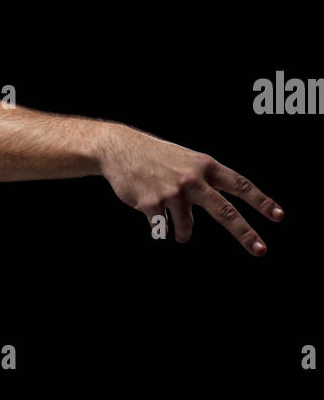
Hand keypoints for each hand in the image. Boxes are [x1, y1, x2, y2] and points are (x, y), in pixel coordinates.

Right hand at [98, 122, 284, 254]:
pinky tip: (150, 211)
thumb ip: (207, 181)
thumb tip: (224, 210)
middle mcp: (193, 179)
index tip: (278, 217)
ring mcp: (172, 192)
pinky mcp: (152, 204)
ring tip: (171, 221)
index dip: (261, 201)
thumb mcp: (188, 161)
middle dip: (244, 233)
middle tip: (260, 250)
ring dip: (181, 232)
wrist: (120, 149)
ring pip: (186, 229)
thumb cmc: (157, 157)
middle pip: (225, 211)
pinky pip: (162, 229)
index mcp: (205, 166)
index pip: (240, 185)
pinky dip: (158, 226)